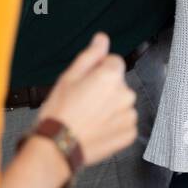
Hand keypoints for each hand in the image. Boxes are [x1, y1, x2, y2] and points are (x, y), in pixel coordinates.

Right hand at [37, 32, 137, 166]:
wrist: (57, 148)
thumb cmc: (60, 112)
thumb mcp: (69, 76)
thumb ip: (91, 55)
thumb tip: (102, 39)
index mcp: (111, 76)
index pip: (113, 61)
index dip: (98, 69)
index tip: (85, 82)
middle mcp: (125, 94)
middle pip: (118, 83)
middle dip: (105, 88)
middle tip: (83, 101)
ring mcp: (129, 115)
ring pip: (121, 103)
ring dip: (110, 106)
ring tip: (88, 117)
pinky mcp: (130, 133)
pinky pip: (124, 122)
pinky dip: (113, 124)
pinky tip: (96, 128)